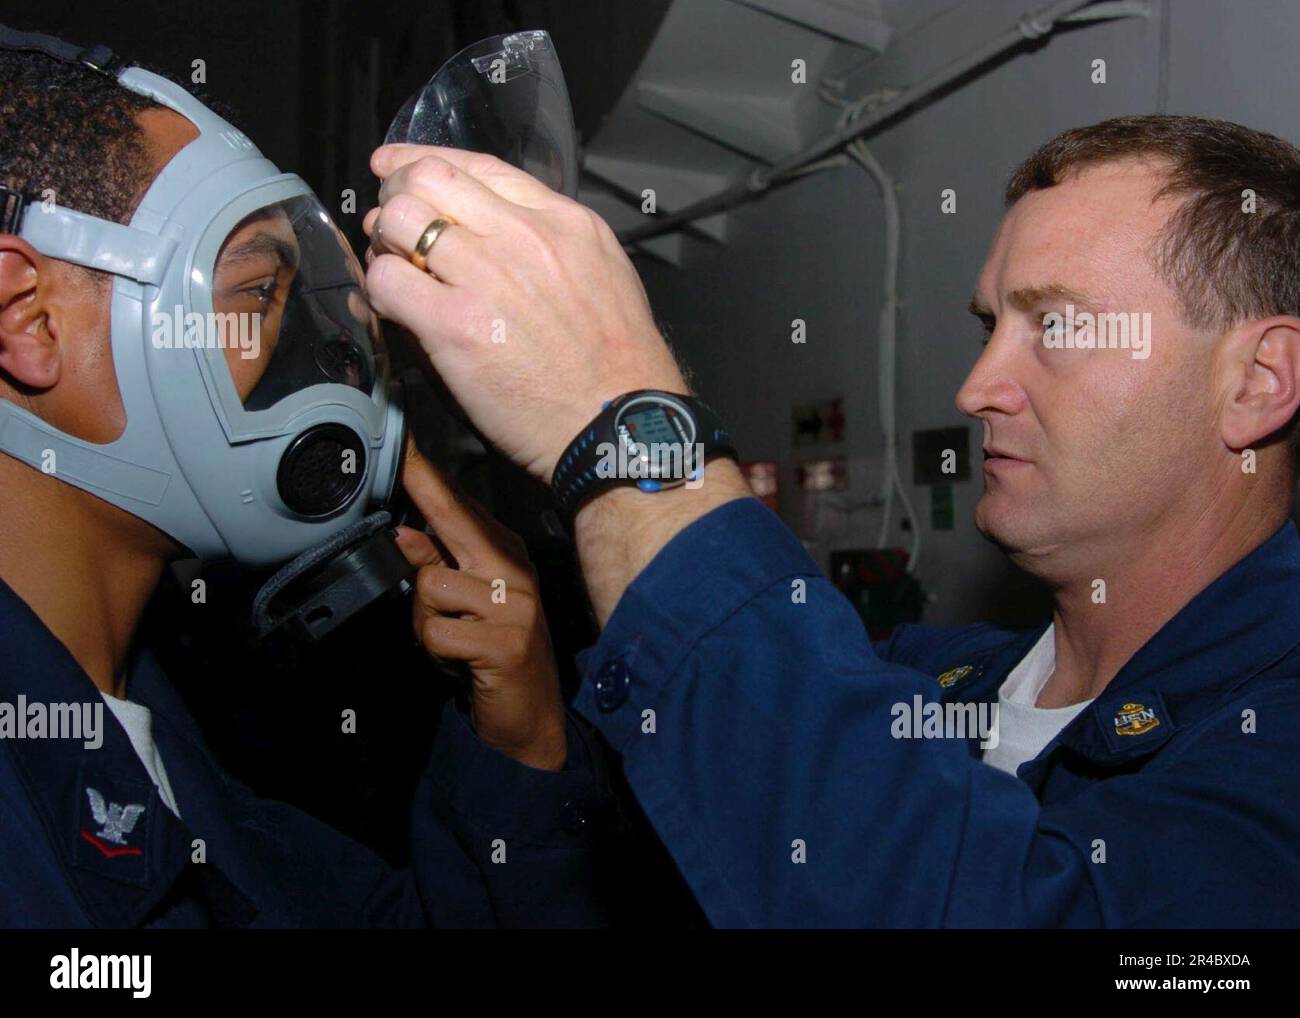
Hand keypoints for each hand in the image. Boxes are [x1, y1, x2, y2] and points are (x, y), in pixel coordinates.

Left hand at [363, 144, 688, 482]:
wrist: (617, 423)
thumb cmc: (617, 368)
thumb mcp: (603, 275)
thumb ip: (552, 245)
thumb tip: (491, 235)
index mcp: (561, 220)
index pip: (477, 166)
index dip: (424, 159)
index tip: (397, 167)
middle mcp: (522, 235)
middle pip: (427, 178)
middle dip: (395, 195)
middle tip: (390, 228)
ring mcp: (486, 275)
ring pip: (398, 219)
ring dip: (384, 243)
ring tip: (394, 272)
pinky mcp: (454, 324)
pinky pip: (387, 280)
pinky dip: (380, 290)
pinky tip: (394, 310)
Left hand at [395, 437, 566, 770]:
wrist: (534, 717)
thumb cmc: (494, 656)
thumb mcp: (467, 606)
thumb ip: (441, 568)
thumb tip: (404, 533)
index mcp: (506, 554)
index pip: (461, 507)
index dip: (429, 475)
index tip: (404, 442)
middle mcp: (515, 569)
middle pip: (454, 520)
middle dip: (422, 487)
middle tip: (398, 454)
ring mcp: (514, 603)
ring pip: (432, 585)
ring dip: (425, 619)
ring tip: (451, 640)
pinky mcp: (503, 640)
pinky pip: (436, 630)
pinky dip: (435, 651)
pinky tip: (459, 663)